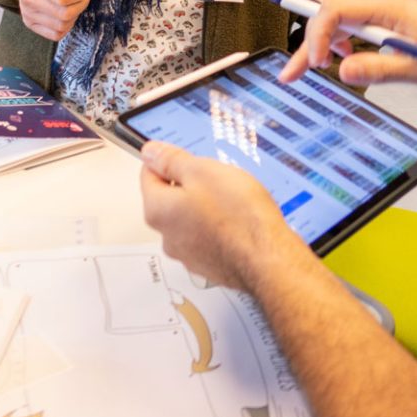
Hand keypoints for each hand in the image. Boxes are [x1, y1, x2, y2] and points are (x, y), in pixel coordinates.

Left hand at [140, 142, 302, 291]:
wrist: (268, 259)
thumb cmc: (238, 217)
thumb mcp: (202, 171)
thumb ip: (170, 160)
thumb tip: (150, 152)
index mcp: (158, 210)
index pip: (148, 173)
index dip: (168, 160)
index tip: (186, 157)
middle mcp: (167, 236)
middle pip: (170, 198)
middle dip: (190, 184)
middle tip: (217, 179)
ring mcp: (188, 254)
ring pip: (190, 218)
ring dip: (206, 206)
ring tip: (232, 201)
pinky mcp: (209, 264)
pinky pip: (207, 237)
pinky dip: (219, 227)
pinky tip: (238, 221)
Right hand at [279, 0, 416, 86]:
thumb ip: (380, 69)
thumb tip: (344, 71)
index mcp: (383, 7)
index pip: (334, 10)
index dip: (318, 35)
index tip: (317, 63)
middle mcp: (375, 4)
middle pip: (327, 20)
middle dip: (308, 47)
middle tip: (290, 74)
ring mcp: (375, 11)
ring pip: (334, 26)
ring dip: (319, 48)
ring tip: (307, 71)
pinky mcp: (378, 21)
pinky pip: (347, 29)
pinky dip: (336, 46)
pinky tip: (339, 61)